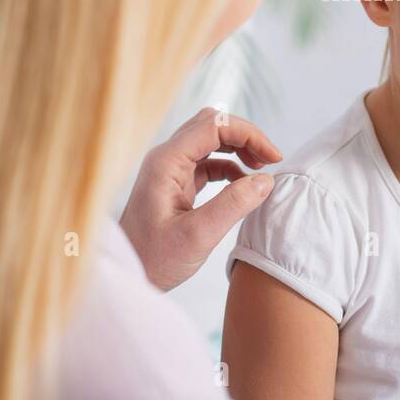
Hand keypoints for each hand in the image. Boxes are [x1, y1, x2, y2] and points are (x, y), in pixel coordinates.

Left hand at [120, 107, 282, 290]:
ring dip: (238, 149)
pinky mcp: (175, 184)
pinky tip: (244, 184)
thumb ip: (233, 205)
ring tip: (261, 169)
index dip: (248, 135)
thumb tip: (266, 180)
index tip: (273, 157)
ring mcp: (169, 170)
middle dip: (244, 136)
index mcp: (166, 162)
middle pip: (211, 125)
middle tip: (269, 159)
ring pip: (210, 141)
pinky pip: (207, 162)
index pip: (214, 125)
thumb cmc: (153, 260)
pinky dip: (230, 166)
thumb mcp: (198, 236)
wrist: (126, 275)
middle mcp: (166, 158)